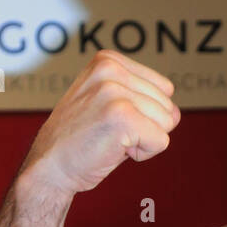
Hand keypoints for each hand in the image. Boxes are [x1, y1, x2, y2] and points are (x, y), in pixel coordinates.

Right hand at [18, 49, 179, 197]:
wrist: (49, 166)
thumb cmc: (81, 140)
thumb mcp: (108, 105)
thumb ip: (142, 99)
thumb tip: (176, 113)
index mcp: (108, 60)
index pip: (164, 90)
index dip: (145, 114)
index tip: (112, 120)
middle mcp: (110, 69)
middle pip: (168, 107)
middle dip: (146, 128)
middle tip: (109, 133)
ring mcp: (114, 91)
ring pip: (167, 124)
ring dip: (143, 140)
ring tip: (110, 140)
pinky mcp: (121, 116)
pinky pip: (161, 141)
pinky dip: (143, 154)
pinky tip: (114, 150)